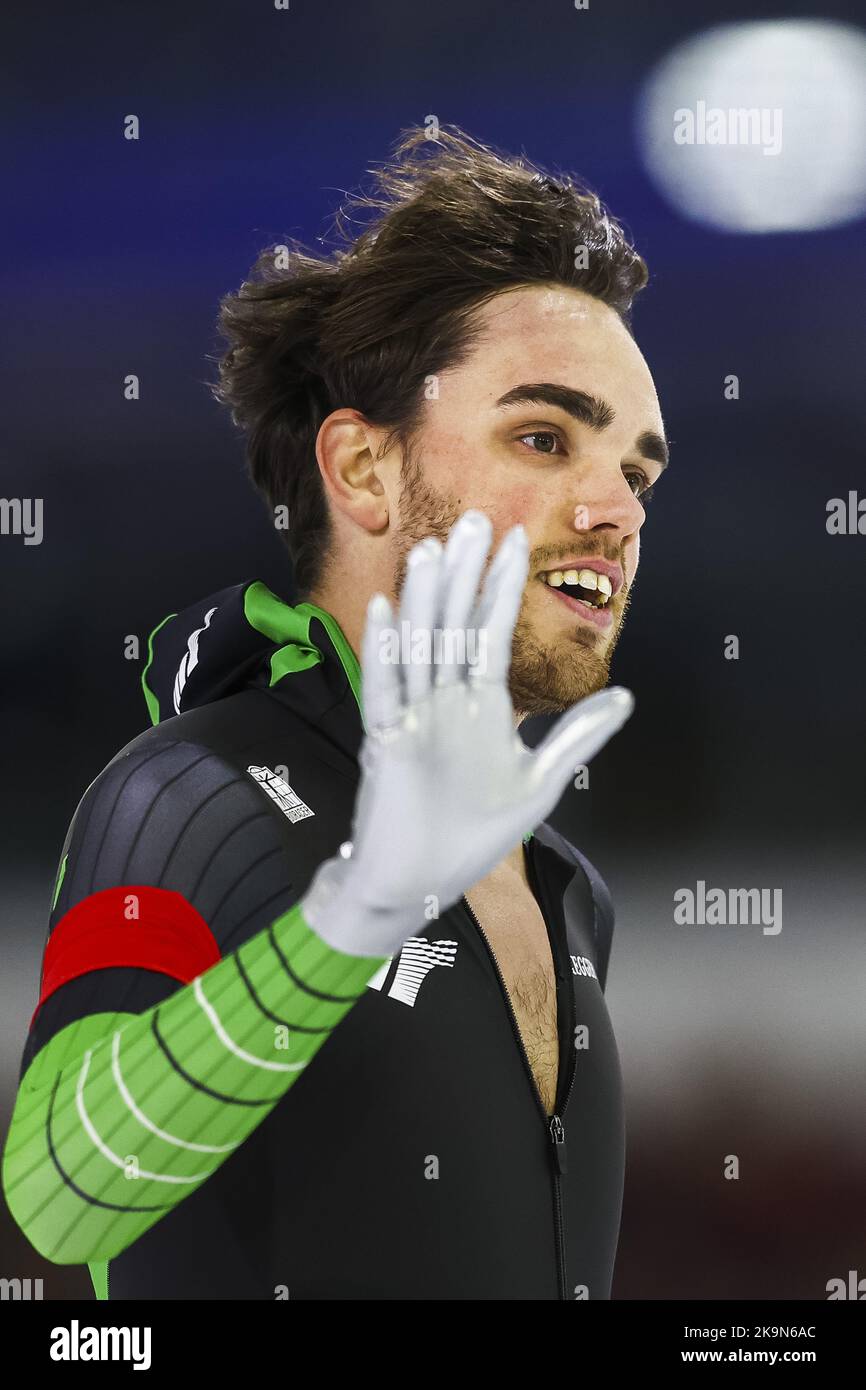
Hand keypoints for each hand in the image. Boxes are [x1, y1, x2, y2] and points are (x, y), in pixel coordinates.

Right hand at [301, 510, 633, 955]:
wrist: (422, 881)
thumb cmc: (474, 833)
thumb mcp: (540, 781)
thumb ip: (578, 736)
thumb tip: (624, 698)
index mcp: (481, 703)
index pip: (491, 630)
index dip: (500, 585)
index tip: (512, 537)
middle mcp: (446, 700)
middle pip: (454, 624)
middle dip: (464, 573)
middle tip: (473, 518)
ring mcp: (415, 716)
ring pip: (421, 645)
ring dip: (425, 598)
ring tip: (432, 550)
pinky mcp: (387, 740)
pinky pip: (385, 687)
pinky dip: (385, 650)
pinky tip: (387, 608)